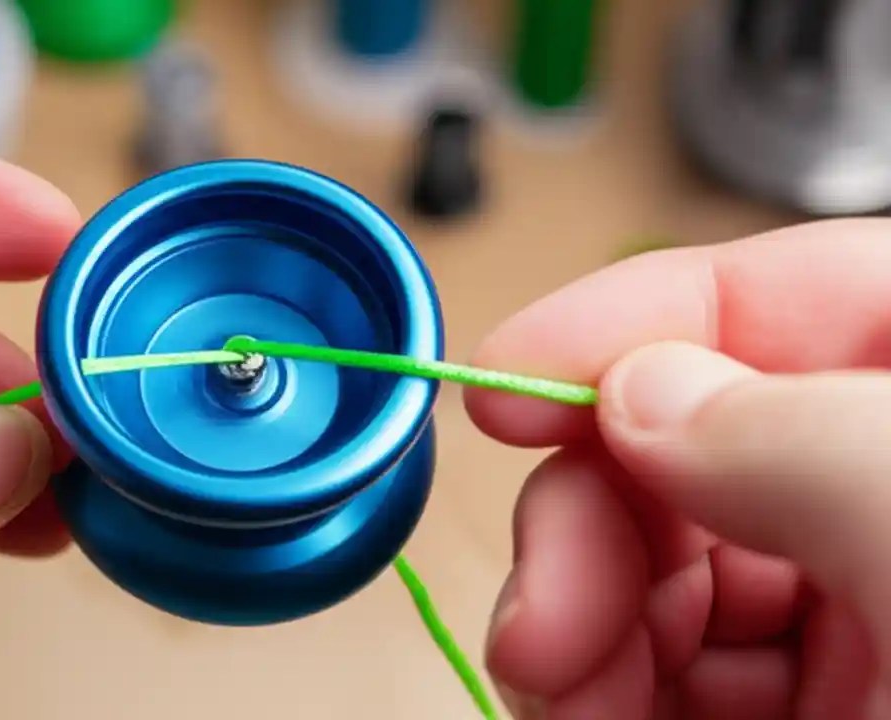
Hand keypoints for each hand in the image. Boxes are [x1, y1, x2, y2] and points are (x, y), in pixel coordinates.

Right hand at [465, 220, 890, 718]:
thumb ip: (800, 435)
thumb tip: (642, 395)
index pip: (795, 297)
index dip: (639, 315)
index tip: (513, 370)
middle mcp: (882, 508)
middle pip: (689, 445)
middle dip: (585, 510)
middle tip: (545, 591)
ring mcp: (854, 624)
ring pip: (652, 565)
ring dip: (566, 608)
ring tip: (545, 664)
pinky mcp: (801, 717)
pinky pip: (656, 671)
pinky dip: (585, 682)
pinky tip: (569, 698)